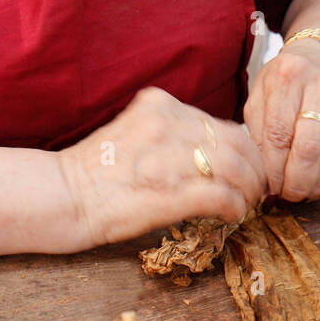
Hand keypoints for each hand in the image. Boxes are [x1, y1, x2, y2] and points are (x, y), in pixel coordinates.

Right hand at [57, 87, 267, 249]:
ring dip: (249, 191)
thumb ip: (169, 133)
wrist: (64, 197)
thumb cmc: (95, 173)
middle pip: (236, 141)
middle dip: (254, 169)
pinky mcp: (172, 191)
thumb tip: (211, 153)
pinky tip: (233, 216)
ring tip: (247, 204)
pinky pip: (223, 196)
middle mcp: (168, 122)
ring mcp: (171, 157)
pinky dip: (236, 207)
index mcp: (159, 104)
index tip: (244, 168)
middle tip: (255, 190)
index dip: (240, 149)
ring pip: (237, 168)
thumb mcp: (134, 133)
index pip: (218, 123)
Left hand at [243, 41, 319, 201]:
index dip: (274, 169)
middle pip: (310, 147)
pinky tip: (319, 187)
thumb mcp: (260, 100)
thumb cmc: (283, 88)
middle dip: (296, 181)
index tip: (269, 187)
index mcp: (288, 77)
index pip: (279, 134)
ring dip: (316, 184)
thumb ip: (257, 136)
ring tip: (301, 194)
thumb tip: (263, 183)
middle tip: (286, 195)